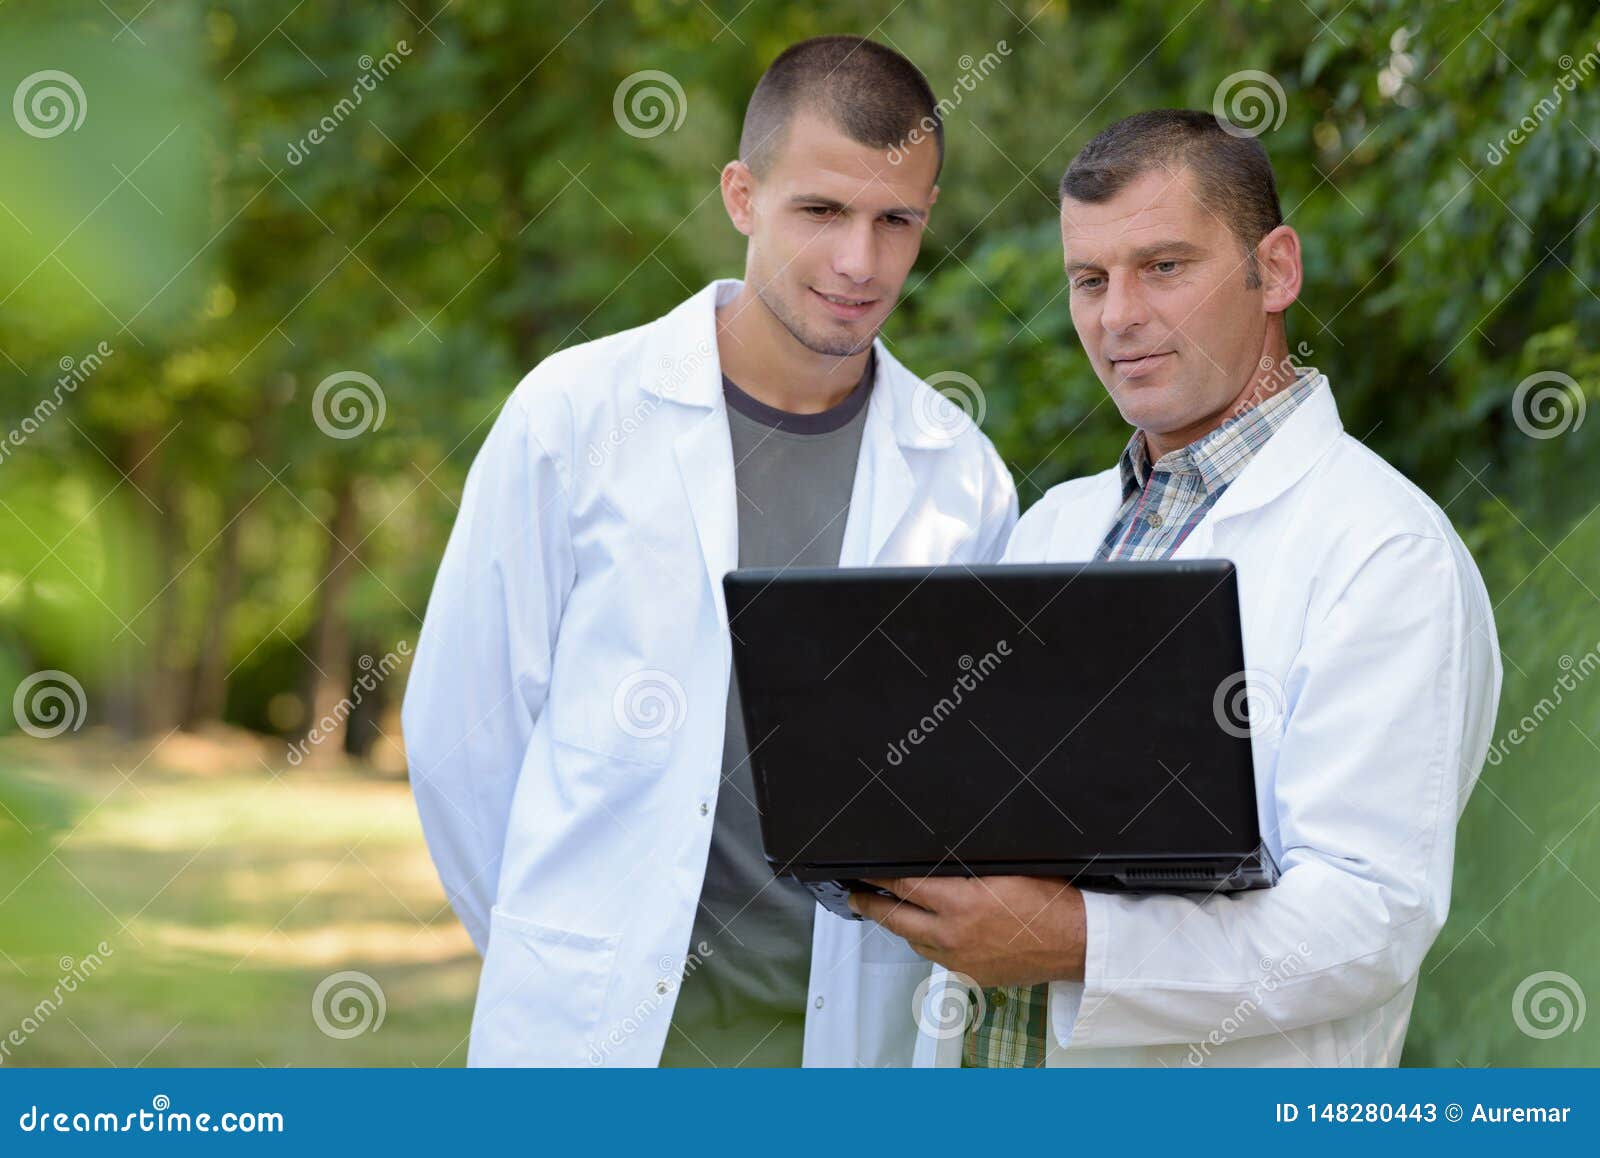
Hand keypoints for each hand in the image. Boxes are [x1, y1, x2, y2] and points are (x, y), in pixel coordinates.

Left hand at [848, 875, 1086, 986]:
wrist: (1076, 942)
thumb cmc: (1049, 902)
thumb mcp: (1004, 870)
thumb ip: (964, 868)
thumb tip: (934, 861)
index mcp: (961, 902)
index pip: (904, 886)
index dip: (879, 878)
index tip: (865, 873)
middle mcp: (954, 934)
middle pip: (896, 920)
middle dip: (871, 906)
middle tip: (856, 897)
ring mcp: (960, 959)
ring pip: (914, 942)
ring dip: (901, 927)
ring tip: (891, 912)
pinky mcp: (971, 975)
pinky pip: (937, 958)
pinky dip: (928, 944)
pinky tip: (929, 932)